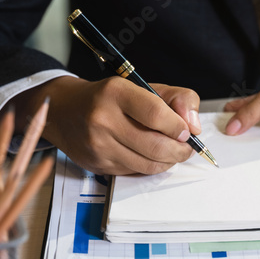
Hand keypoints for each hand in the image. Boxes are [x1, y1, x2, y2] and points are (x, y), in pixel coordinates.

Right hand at [10, 76, 200, 174]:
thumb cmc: (110, 98)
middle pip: (155, 145)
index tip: (186, 131)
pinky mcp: (97, 165)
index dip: (178, 127)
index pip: (155, 114)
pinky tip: (151, 156)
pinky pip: (135, 172)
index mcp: (116, 93)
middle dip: (180, 151)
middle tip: (187, 148)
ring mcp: (98, 145)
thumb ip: (177, 98)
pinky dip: (149, 167)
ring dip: (168, 162)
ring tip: (173, 153)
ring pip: (147, 164)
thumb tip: (194, 125)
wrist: (65, 111)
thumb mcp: (143, 86)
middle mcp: (103, 119)